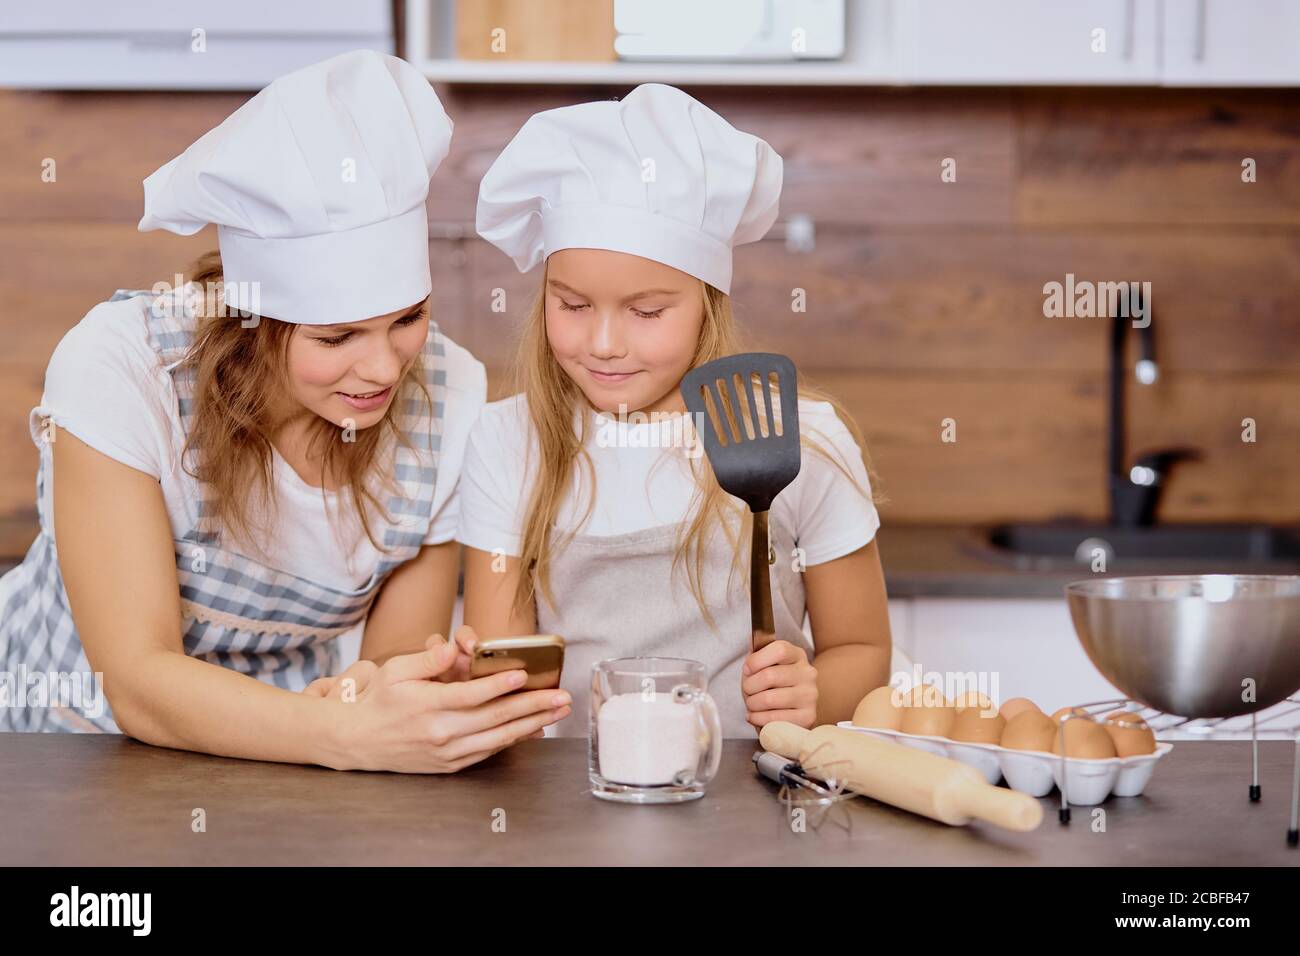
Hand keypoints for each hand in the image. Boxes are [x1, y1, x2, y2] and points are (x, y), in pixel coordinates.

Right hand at [317, 633, 568, 772]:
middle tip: (561, 696)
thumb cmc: (378, 700)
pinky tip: (533, 729)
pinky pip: (488, 751)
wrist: (357, 742)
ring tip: (557, 712)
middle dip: (533, 706)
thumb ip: (427, 659)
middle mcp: (441, 733)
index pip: (472, 695)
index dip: (500, 684)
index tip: (524, 674)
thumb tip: (453, 649)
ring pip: (498, 738)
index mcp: (427, 706)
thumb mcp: (394, 670)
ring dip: (532, 725)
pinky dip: (513, 740)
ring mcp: (447, 753)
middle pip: (495, 718)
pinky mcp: (450, 765)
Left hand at [741, 636, 817, 729]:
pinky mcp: (808, 717)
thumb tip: (751, 638)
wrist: (788, 711)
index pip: (779, 650)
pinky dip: (758, 719)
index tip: (747, 669)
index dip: (757, 660)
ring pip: (769, 699)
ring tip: (752, 704)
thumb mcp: (763, 665)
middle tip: (748, 691)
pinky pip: (774, 719)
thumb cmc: (771, 686)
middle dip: (749, 686)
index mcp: (797, 655)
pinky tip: (756, 716)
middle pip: (769, 676)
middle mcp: (808, 673)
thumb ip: (757, 653)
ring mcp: (810, 696)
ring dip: (752, 704)